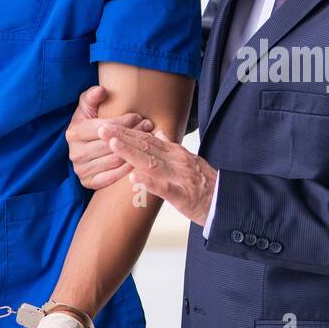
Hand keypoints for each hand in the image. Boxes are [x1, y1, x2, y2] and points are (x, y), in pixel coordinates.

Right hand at [66, 84, 155, 189]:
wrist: (84, 148)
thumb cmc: (89, 124)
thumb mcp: (88, 107)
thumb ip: (92, 97)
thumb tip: (101, 90)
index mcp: (73, 133)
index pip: (104, 127)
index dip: (124, 121)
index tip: (139, 116)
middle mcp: (74, 153)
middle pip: (111, 144)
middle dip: (133, 134)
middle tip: (149, 127)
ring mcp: (81, 170)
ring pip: (115, 160)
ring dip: (135, 150)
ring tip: (148, 140)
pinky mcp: (89, 182)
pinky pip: (113, 176)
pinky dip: (128, 168)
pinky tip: (139, 158)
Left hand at [98, 123, 216, 225]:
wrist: (227, 202)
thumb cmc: (205, 184)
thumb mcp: (189, 160)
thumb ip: (170, 147)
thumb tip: (156, 132)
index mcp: (175, 153)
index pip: (147, 139)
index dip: (127, 132)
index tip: (108, 125)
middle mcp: (176, 161)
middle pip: (145, 146)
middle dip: (122, 137)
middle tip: (101, 129)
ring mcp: (180, 177)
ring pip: (152, 163)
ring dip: (132, 153)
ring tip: (113, 145)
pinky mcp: (183, 196)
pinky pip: (164, 189)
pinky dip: (149, 182)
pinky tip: (134, 178)